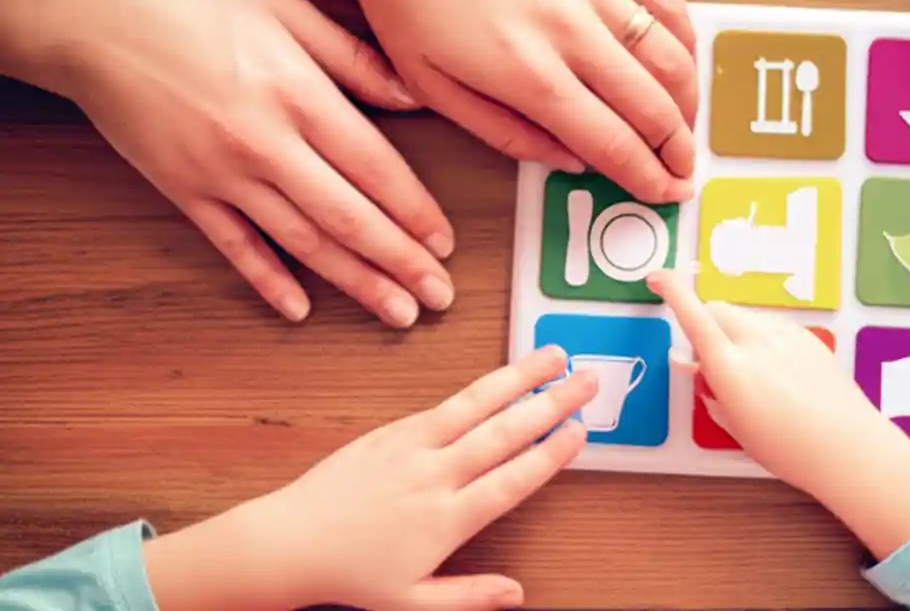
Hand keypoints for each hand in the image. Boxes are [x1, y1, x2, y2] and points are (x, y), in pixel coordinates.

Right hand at [45, 0, 456, 326]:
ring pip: (302, 242)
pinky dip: (268, 281)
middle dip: (401, 263)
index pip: (376, 169)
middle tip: (438, 297)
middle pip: (349, 217)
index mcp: (299, 96)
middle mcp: (266, 144)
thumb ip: (354, 59)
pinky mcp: (186, 193)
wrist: (95, 20)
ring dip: (354, 282)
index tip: (445, 243)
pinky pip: (235, 247)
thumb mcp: (286, 10)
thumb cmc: (192, 5)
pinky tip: (299, 310)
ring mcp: (224, 175)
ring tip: (395, 312)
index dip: (416, 212)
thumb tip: (413, 96)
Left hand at [143, 346, 594, 610]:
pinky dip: (478, 389)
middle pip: (506, 432)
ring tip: (554, 357)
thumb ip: (469, 595)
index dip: (552, 453)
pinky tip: (501, 377)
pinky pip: (443, 405)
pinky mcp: (391, 432)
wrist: (288, 543)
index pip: (513, 479)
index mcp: (446, 520)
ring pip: (477, 405)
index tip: (580, 432)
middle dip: (552, 403)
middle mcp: (434, 476)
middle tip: (588, 381)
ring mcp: (412, 447)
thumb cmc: (348, 575)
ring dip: (520, 378)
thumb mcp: (412, 602)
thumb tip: (518, 594)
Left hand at [301, 0, 697, 203]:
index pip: (611, 142)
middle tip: (682, 170)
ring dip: (688, 102)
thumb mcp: (435, 87)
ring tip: (684, 126)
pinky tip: (680, 62)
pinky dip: (684, 38)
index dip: (646, 177)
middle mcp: (570, 29)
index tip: (663, 192)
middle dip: (677, 150)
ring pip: (670, 56)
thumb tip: (569, 161)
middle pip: (651, 107)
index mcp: (527, 73)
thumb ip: (507, 134)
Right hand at [647, 271, 909, 558]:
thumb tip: (695, 368)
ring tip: (746, 372)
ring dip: (731, 331)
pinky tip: (775, 372)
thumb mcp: (735, 426)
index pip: (693, 315)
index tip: (656, 277)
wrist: (849, 447)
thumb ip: (710, 390)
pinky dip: (758, 338)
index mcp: (730, 366)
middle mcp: (756, 340)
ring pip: (743, 316)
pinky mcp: (806, 336)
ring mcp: (785, 334)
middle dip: (702, 323)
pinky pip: (769, 325)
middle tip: (706, 361)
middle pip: (716, 309)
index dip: (671, 290)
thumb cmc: (786, 449)